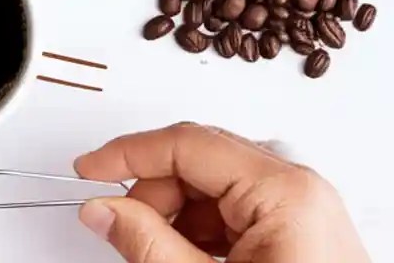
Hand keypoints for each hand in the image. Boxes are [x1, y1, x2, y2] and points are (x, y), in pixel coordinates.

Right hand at [74, 123, 369, 262]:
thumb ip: (149, 245)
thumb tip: (105, 211)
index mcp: (284, 191)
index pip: (187, 143)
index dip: (128, 153)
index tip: (90, 170)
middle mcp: (300, 189)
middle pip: (201, 162)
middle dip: (154, 192)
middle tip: (122, 227)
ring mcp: (304, 210)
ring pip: (215, 189)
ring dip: (178, 218)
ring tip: (162, 255)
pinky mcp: (300, 233)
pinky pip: (237, 213)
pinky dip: (203, 235)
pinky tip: (190, 262)